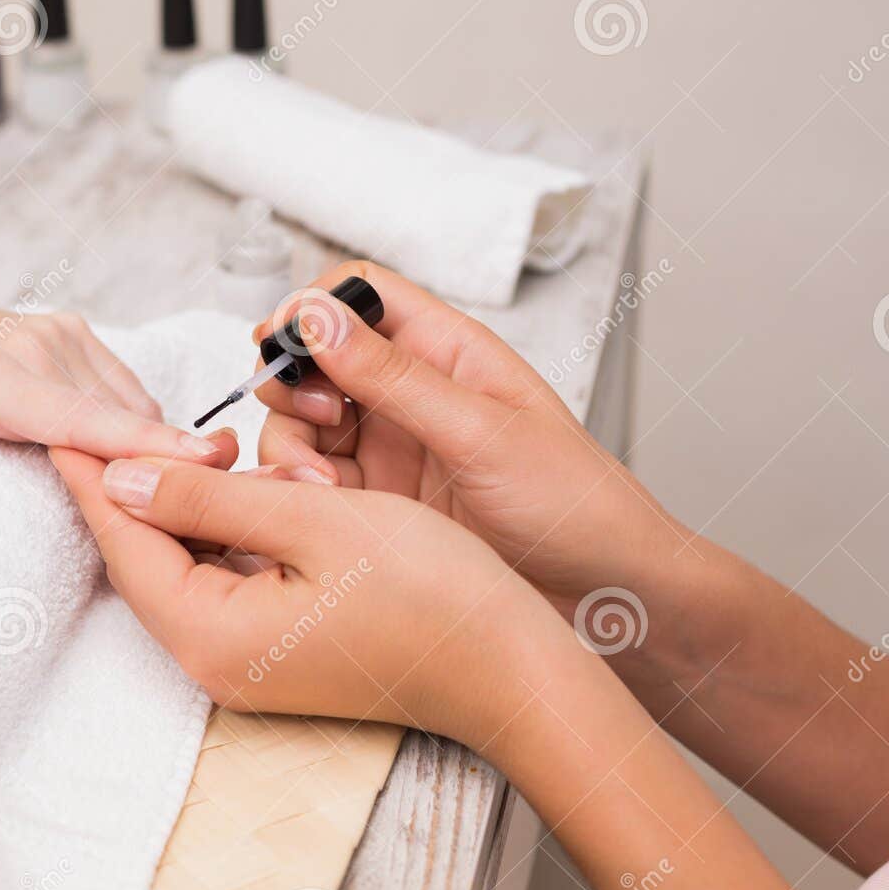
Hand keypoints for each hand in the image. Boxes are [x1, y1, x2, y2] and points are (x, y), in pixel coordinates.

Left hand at [0, 270, 228, 515]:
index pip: (80, 418)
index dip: (140, 443)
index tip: (200, 461)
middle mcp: (35, 346)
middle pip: (119, 415)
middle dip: (158, 464)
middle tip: (184, 523)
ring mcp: (58, 334)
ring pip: (131, 401)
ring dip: (152, 447)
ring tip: (168, 498)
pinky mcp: (72, 333)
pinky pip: (122, 386)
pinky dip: (137, 423)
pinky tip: (135, 462)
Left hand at [50, 447, 601, 748]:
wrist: (510, 669)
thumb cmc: (432, 594)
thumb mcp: (313, 519)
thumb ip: (209, 497)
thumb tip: (123, 476)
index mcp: (212, 634)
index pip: (126, 543)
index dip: (91, 476)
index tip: (59, 422)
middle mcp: (216, 661)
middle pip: (145, 559)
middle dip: (133, 486)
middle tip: (109, 419)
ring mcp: (247, 663)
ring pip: (185, 566)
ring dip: (183, 505)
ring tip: (174, 442)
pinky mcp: (276, 653)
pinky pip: (223, 581)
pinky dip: (220, 531)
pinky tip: (229, 487)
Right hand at [252, 260, 701, 637]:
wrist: (606, 595)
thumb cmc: (575, 505)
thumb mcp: (481, 432)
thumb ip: (393, 377)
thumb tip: (318, 317)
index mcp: (447, 352)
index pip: (358, 294)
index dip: (310, 309)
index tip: (281, 346)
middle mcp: (411, 395)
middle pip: (314, 361)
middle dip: (292, 385)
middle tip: (313, 422)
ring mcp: (391, 450)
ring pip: (303, 425)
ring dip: (292, 448)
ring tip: (323, 491)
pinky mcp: (380, 505)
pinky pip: (315, 483)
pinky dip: (300, 493)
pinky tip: (326, 516)